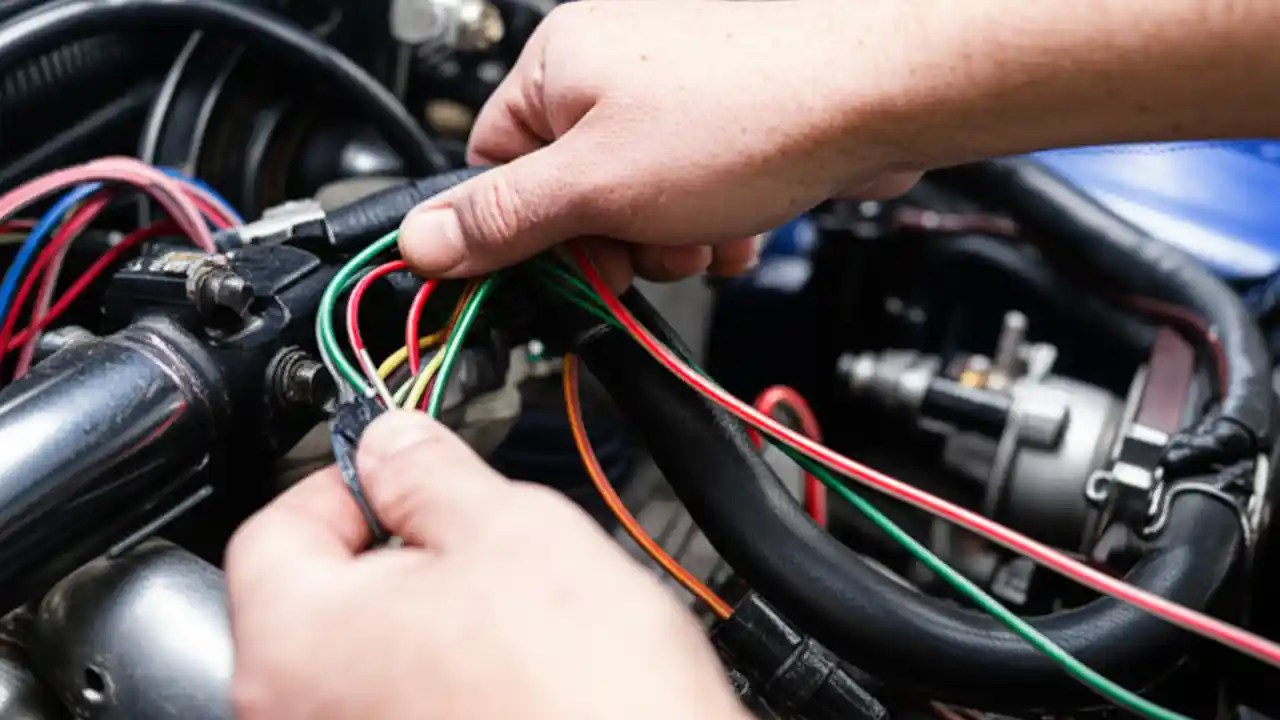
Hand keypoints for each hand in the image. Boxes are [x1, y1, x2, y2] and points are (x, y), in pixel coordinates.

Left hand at [227, 411, 747, 719]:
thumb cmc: (585, 695)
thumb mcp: (512, 531)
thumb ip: (428, 471)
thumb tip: (392, 443)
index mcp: (298, 642)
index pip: (273, 528)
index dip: (346, 482)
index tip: (401, 473)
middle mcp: (296, 715)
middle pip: (319, 597)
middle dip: (396, 552)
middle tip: (472, 539)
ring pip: (366, 655)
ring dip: (425, 618)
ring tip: (510, 616)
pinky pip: (395, 706)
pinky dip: (441, 678)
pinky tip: (511, 674)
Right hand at [398, 0, 919, 285]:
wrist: (882, 92)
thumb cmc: (750, 111)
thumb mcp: (598, 186)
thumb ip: (504, 218)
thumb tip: (423, 240)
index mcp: (557, 69)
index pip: (493, 170)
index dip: (521, 234)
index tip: (553, 269)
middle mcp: (609, 74)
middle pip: (570, 197)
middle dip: (612, 243)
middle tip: (643, 247)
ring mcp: (673, 99)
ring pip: (637, 209)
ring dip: (671, 241)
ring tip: (707, 224)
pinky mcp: (726, 125)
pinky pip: (692, 197)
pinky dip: (714, 223)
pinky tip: (743, 218)